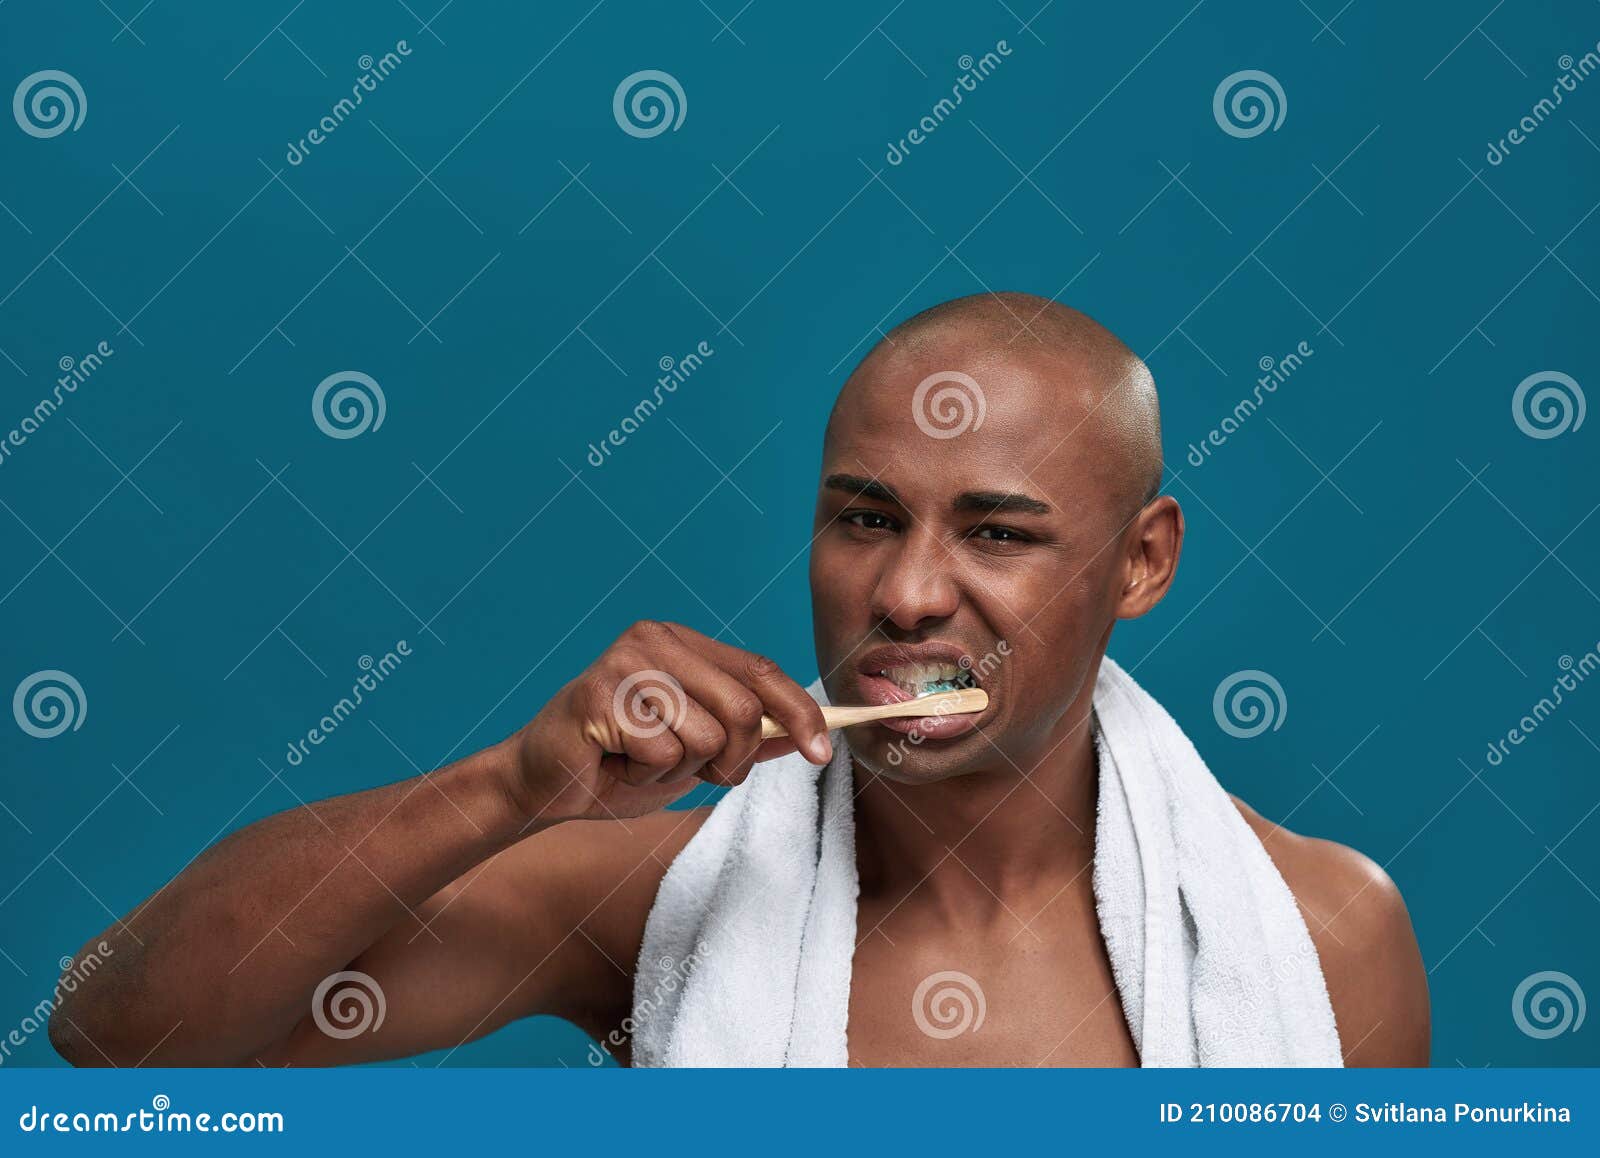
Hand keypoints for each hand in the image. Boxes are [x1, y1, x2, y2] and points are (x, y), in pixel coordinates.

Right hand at [502, 621, 832, 823]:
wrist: (539, 785)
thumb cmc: (617, 765)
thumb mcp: (696, 754)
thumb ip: (747, 738)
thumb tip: (806, 733)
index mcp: (683, 643)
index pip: (762, 670)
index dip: (799, 712)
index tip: (822, 751)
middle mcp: (656, 639)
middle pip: (744, 706)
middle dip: (732, 759)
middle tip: (694, 772)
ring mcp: (625, 662)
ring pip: (706, 733)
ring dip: (681, 768)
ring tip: (641, 761)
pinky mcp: (598, 694)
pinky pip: (662, 750)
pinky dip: (645, 773)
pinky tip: (615, 762)